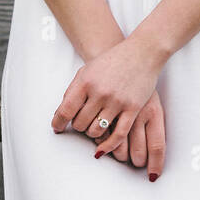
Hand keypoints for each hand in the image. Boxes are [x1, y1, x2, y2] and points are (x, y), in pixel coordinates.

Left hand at [52, 36, 163, 167]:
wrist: (142, 52)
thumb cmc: (113, 61)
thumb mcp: (87, 70)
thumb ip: (73, 90)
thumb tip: (59, 115)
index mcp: (86, 81)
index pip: (65, 110)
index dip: (58, 123)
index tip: (57, 128)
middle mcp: (100, 92)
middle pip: (80, 124)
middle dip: (78, 126)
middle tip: (82, 122)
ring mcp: (117, 101)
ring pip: (96, 131)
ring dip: (92, 133)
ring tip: (94, 127)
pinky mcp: (133, 108)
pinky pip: (118, 135)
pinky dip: (108, 145)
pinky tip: (103, 147)